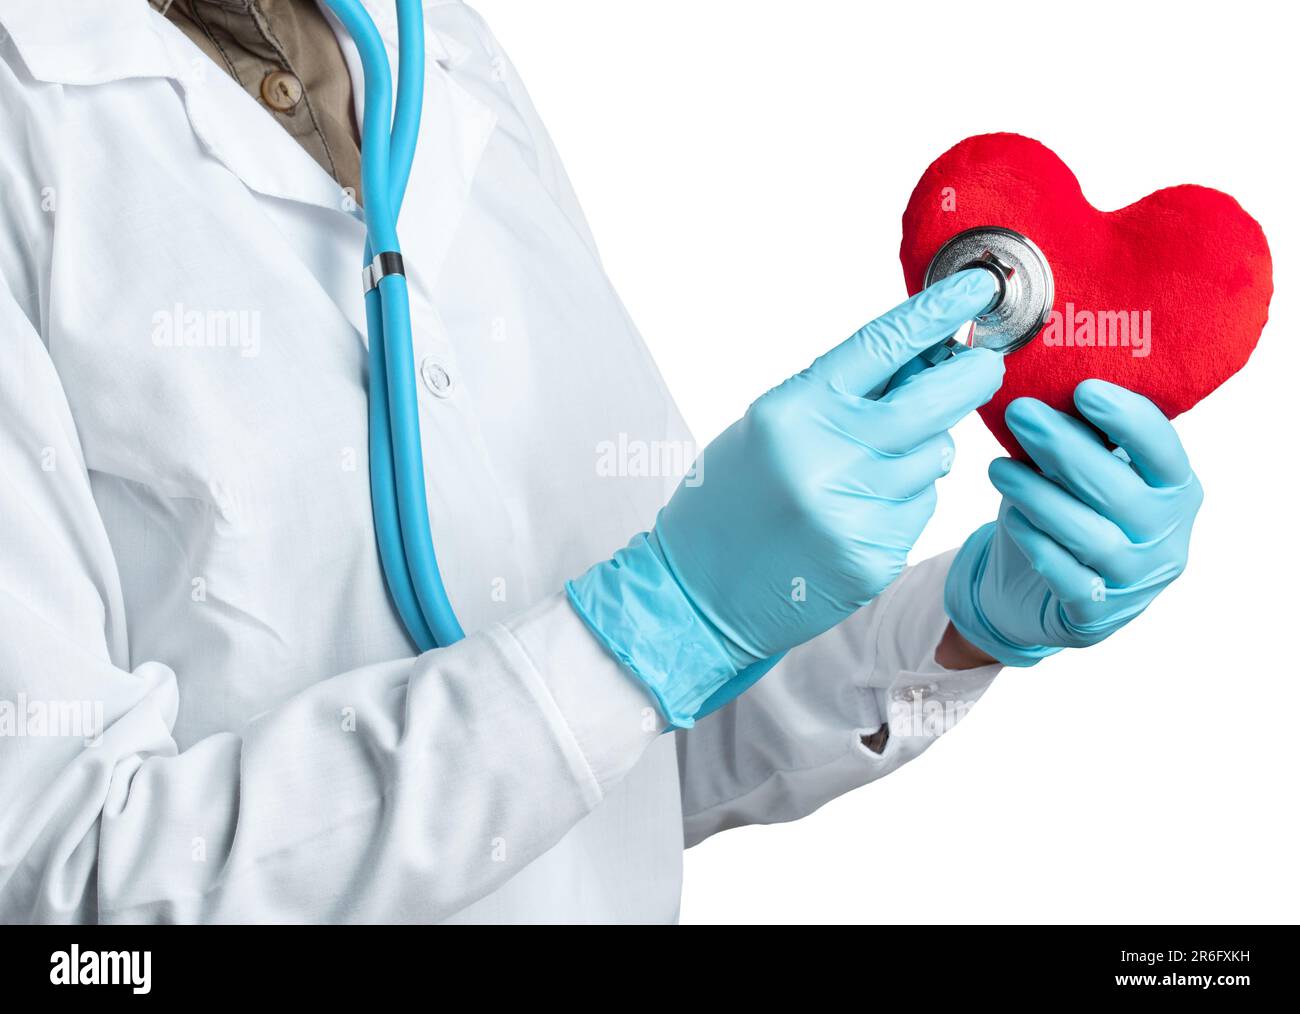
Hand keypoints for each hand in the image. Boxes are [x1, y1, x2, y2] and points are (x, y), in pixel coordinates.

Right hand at [568, 270, 1003, 725]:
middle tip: (986, 365)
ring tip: (871, 465)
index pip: (881, 346)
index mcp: (792, 412)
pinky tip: (862, 509)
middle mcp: (825, 458)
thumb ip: (841, 393)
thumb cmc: (731, 499)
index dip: (937, 312)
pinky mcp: (873, 556)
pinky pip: (921, 507)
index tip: (979, 288)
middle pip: (932, 402)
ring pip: (933, 458)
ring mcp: (853, 512)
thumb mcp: (770, 426)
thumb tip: (923, 356)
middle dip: (970, 377)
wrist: (698, 591)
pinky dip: (906, 498)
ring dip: (923, 449)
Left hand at [944, 380, 1202, 666]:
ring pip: (1090, 535)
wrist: (1042, 591)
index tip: (1083, 388)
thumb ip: (1081, 435)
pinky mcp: (1098, 616)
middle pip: (1118, 489)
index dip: (1127, 419)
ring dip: (1040, 496)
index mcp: (1175, 488)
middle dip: (1066, 447)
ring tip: (997, 468)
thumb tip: (1040, 378)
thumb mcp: (1081, 470)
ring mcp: (1136, 580)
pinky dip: (1038, 544)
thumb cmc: (1070, 510)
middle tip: (1021, 412)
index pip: (1162, 449)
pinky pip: (1068, 578)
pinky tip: (1012, 517)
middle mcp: (1166, 535)